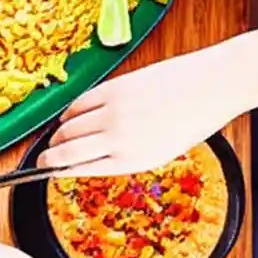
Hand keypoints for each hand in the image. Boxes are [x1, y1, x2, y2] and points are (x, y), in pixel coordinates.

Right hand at [37, 46, 241, 176]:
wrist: (214, 85)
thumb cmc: (193, 119)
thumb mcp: (160, 151)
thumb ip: (125, 156)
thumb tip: (94, 157)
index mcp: (131, 160)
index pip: (80, 170)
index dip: (59, 172)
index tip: (49, 172)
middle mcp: (119, 138)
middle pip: (67, 151)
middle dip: (49, 156)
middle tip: (42, 159)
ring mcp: (114, 112)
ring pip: (68, 127)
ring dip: (57, 135)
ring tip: (56, 138)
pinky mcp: (113, 88)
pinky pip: (78, 104)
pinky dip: (68, 113)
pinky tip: (69, 118)